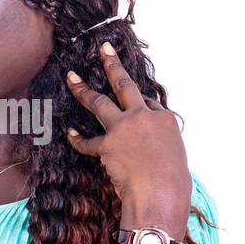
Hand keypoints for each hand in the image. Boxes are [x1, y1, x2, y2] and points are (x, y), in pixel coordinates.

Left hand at [64, 41, 191, 215]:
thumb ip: (159, 139)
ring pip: (99, 103)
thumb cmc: (172, 181)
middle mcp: (143, 116)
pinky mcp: (108, 145)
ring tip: (71, 78)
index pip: (148, 102)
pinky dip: (78, 139)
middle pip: (124, 85)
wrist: (160, 194)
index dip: (141, 104)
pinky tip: (70, 133)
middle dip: (112, 65)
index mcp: (165, 118)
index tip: (136, 104)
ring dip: (82, 90)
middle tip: (103, 49)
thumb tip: (146, 140)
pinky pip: (88, 141)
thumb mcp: (174, 152)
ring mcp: (124, 129)